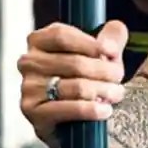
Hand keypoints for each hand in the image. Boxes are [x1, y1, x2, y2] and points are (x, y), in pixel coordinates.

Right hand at [18, 20, 128, 142]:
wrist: (70, 120)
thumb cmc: (83, 80)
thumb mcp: (99, 56)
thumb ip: (110, 39)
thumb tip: (117, 28)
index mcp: (39, 41)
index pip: (62, 36)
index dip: (91, 44)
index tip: (112, 51)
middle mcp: (29, 62)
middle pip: (75, 63)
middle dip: (104, 71)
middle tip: (118, 77)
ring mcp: (29, 88)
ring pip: (77, 86)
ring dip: (103, 90)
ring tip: (116, 93)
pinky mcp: (34, 112)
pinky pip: (71, 108)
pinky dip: (92, 109)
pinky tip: (105, 110)